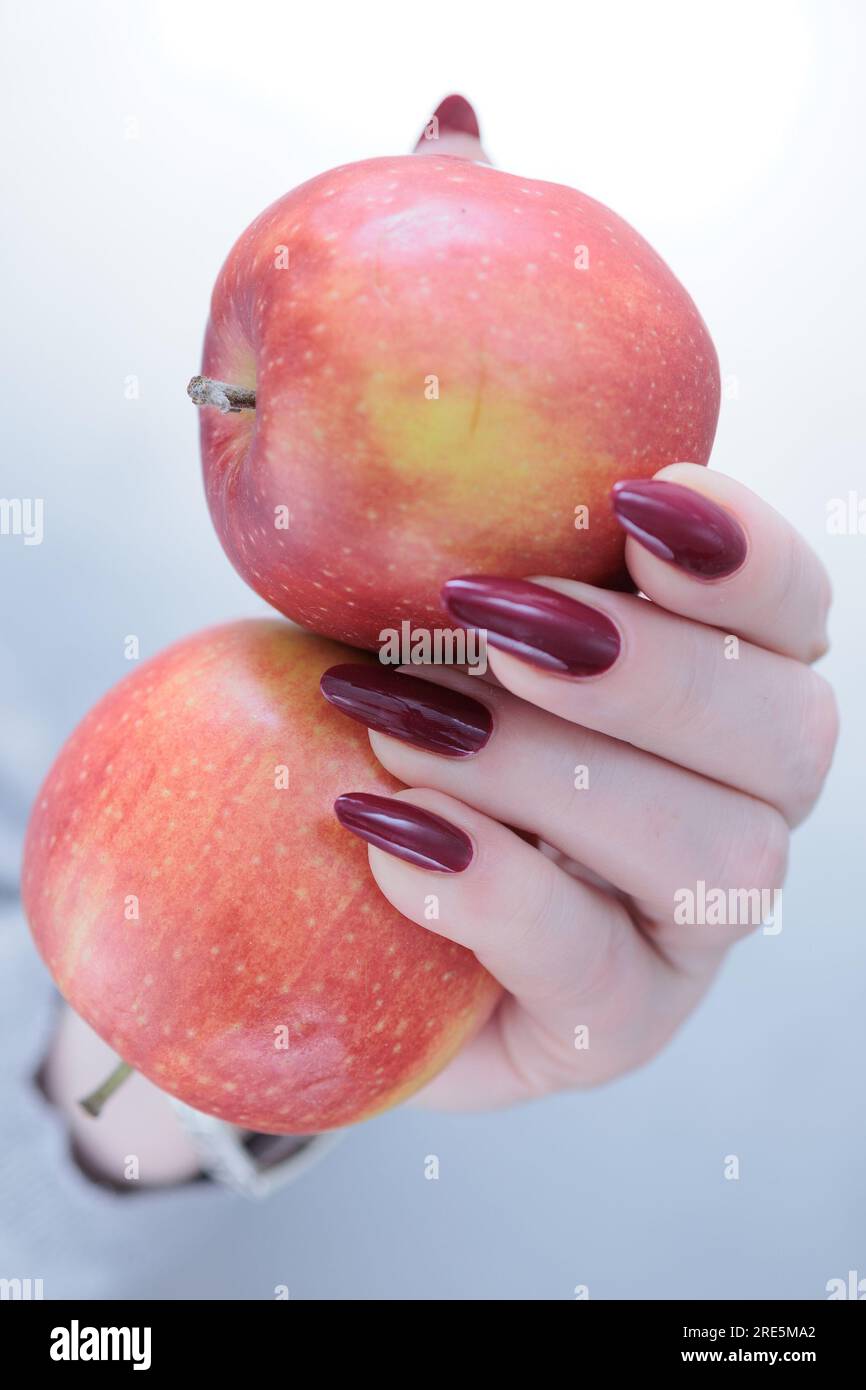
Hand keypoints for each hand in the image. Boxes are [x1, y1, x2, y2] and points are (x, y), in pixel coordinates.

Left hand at [324, 464, 838, 1109]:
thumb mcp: (419, 614)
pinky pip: (593, 971)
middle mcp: (742, 804)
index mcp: (725, 683)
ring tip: (397, 726)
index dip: (745, 557)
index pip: (793, 616)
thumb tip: (436, 428)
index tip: (636, 499)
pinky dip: (490, 890)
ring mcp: (691, 929)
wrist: (326, 902)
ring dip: (550, 776)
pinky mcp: (618, 1026)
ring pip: (712, 854)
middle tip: (488, 618)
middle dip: (646, 670)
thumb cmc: (390, 720)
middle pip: (789, 735)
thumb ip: (473, 546)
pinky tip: (386, 836)